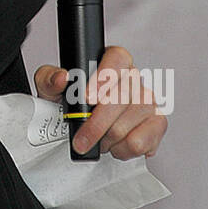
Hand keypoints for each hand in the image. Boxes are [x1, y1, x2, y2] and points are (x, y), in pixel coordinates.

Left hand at [34, 45, 166, 159]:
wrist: (82, 127)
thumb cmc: (70, 103)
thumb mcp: (51, 88)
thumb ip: (50, 79)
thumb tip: (61, 78)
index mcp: (112, 61)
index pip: (117, 58)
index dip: (103, 77)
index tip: (87, 98)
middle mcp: (134, 78)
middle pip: (121, 97)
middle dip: (96, 124)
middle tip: (80, 138)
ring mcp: (149, 100)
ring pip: (127, 123)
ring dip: (107, 138)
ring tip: (98, 139)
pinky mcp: (157, 124)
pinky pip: (140, 141)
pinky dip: (121, 149)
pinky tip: (114, 144)